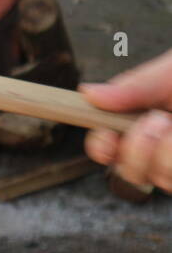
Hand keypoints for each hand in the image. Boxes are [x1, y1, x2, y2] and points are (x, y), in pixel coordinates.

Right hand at [81, 49, 171, 192]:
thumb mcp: (170, 72)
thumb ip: (135, 84)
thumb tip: (88, 93)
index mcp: (144, 122)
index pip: (108, 146)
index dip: (101, 148)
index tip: (105, 139)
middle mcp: (160, 149)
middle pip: (129, 172)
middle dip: (137, 151)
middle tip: (155, 122)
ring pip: (158, 180)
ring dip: (166, 154)